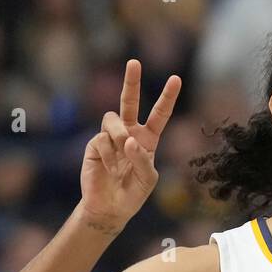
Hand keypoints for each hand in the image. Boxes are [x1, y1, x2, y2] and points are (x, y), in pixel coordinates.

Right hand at [80, 59, 181, 230]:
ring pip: (113, 119)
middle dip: (131, 82)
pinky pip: (102, 139)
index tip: (176, 79)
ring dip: (119, 133)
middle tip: (134, 62)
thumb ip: (143, 160)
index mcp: (148, 139)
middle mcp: (129, 133)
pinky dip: (108, 154)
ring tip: (122, 150)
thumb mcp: (148, 180)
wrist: (109, 208)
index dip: (167, 97)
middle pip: (129, 102)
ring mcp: (111, 137)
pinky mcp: (95, 144)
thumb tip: (128, 140)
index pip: (159, 115)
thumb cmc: (133, 193)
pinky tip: (109, 168)